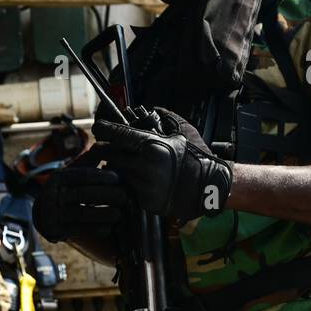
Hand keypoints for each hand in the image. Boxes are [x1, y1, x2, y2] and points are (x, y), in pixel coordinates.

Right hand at [32, 150, 131, 243]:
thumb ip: (89, 161)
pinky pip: (79, 230)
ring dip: (104, 214)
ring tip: (119, 213)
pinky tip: (110, 227)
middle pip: (83, 194)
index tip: (118, 179)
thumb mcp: (73, 172)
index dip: (102, 177)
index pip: (83, 175)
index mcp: (59, 177)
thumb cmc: (67, 189)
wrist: (45, 214)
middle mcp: (52, 194)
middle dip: (107, 195)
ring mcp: (53, 213)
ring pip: (82, 213)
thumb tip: (105, 145)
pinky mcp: (56, 229)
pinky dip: (97, 229)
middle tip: (124, 196)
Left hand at [92, 108, 231, 220]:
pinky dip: (132, 182)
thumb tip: (151, 109)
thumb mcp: (183, 130)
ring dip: (121, 167)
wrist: (211, 186)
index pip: (116, 134)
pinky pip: (130, 188)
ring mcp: (144, 186)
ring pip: (119, 173)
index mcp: (152, 146)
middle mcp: (145, 166)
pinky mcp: (146, 201)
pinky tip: (145, 178)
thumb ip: (164, 117)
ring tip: (135, 164)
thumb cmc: (199, 156)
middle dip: (110, 150)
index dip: (103, 129)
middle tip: (113, 147)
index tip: (98, 127)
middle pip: (111, 155)